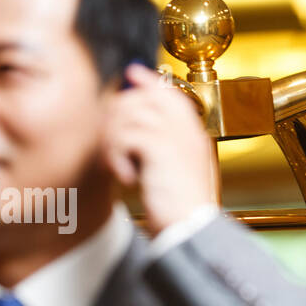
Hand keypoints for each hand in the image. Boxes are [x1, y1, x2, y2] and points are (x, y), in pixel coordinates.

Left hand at [103, 63, 216, 234]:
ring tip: (117, 164)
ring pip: (129, 114)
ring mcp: (177, 138)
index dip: (149, 81)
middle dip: (117, 116)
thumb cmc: (181, 209)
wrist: (191, 230)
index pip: (171, 93)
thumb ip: (162, 146)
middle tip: (111, 144)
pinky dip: (117, 156)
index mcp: (194, 135)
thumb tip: (138, 129)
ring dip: (113, 139)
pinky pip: (126, 135)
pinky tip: (125, 177)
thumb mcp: (175, 172)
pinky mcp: (162, 150)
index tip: (132, 75)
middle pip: (142, 98)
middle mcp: (188, 131)